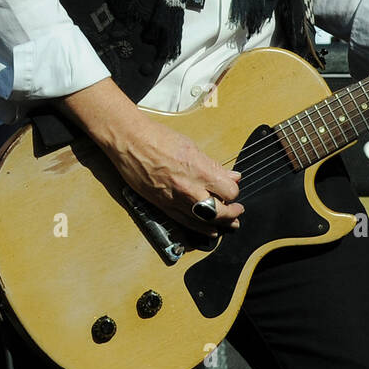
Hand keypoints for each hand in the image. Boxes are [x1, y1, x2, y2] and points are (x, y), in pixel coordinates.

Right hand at [101, 115, 243, 237]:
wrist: (130, 142)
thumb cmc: (158, 139)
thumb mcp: (192, 147)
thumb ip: (213, 166)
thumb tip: (231, 176)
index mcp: (199, 169)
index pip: (229, 191)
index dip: (233, 192)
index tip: (232, 189)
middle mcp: (189, 188)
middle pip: (220, 211)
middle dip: (232, 213)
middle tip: (237, 211)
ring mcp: (175, 199)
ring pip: (204, 221)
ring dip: (220, 224)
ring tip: (229, 224)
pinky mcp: (162, 205)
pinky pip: (185, 222)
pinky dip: (200, 228)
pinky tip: (210, 230)